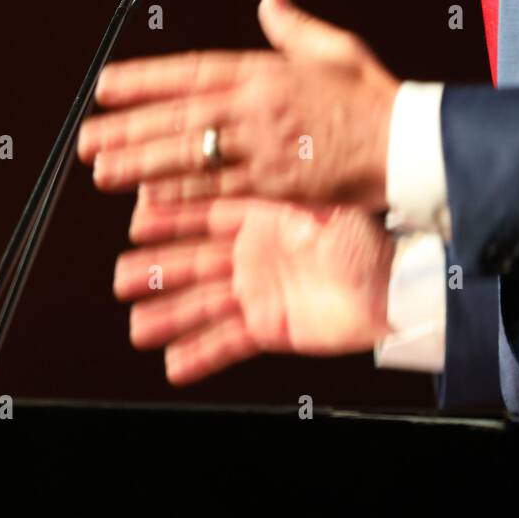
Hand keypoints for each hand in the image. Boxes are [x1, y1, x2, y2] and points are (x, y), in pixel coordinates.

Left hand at [76, 0, 400, 209]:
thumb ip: (293, 27)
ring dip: (142, 161)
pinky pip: (220, 190)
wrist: (412, 144)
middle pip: (180, 116)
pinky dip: (184, 193)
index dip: (144, 79)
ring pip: (191, 155)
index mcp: (267, 72)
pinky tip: (151, 197)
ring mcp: (265, 149)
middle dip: (128, 126)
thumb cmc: (374, 96)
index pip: (191, 72)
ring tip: (102, 168)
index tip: (105, 85)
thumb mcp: (335, 48)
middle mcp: (258, 109)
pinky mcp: (277, 186)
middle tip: (86, 137)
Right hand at [115, 187, 395, 382]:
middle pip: (193, 261)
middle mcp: (252, 253)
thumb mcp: (322, 202)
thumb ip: (280, 185)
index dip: (170, 216)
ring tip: (136, 325)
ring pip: (201, 305)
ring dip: (168, 315)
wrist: (398, 284)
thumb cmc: (368, 235)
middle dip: (156, 268)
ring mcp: (258, 291)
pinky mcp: (269, 327)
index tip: (136, 215)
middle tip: (120, 275)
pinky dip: (200, 356)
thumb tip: (253, 153)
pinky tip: (172, 365)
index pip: (205, 211)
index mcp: (260, 217)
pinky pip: (227, 343)